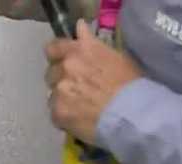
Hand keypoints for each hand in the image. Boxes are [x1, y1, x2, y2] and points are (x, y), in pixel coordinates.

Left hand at [44, 19, 142, 144]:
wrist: (130, 112)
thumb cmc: (129, 82)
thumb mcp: (114, 54)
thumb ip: (90, 42)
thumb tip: (79, 27)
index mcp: (78, 50)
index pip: (53, 48)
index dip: (57, 56)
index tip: (63, 62)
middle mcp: (65, 67)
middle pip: (51, 73)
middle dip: (61, 79)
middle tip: (77, 88)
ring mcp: (59, 90)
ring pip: (53, 94)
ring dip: (63, 98)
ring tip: (81, 106)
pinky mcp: (57, 111)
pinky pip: (55, 113)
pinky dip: (65, 116)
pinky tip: (80, 118)